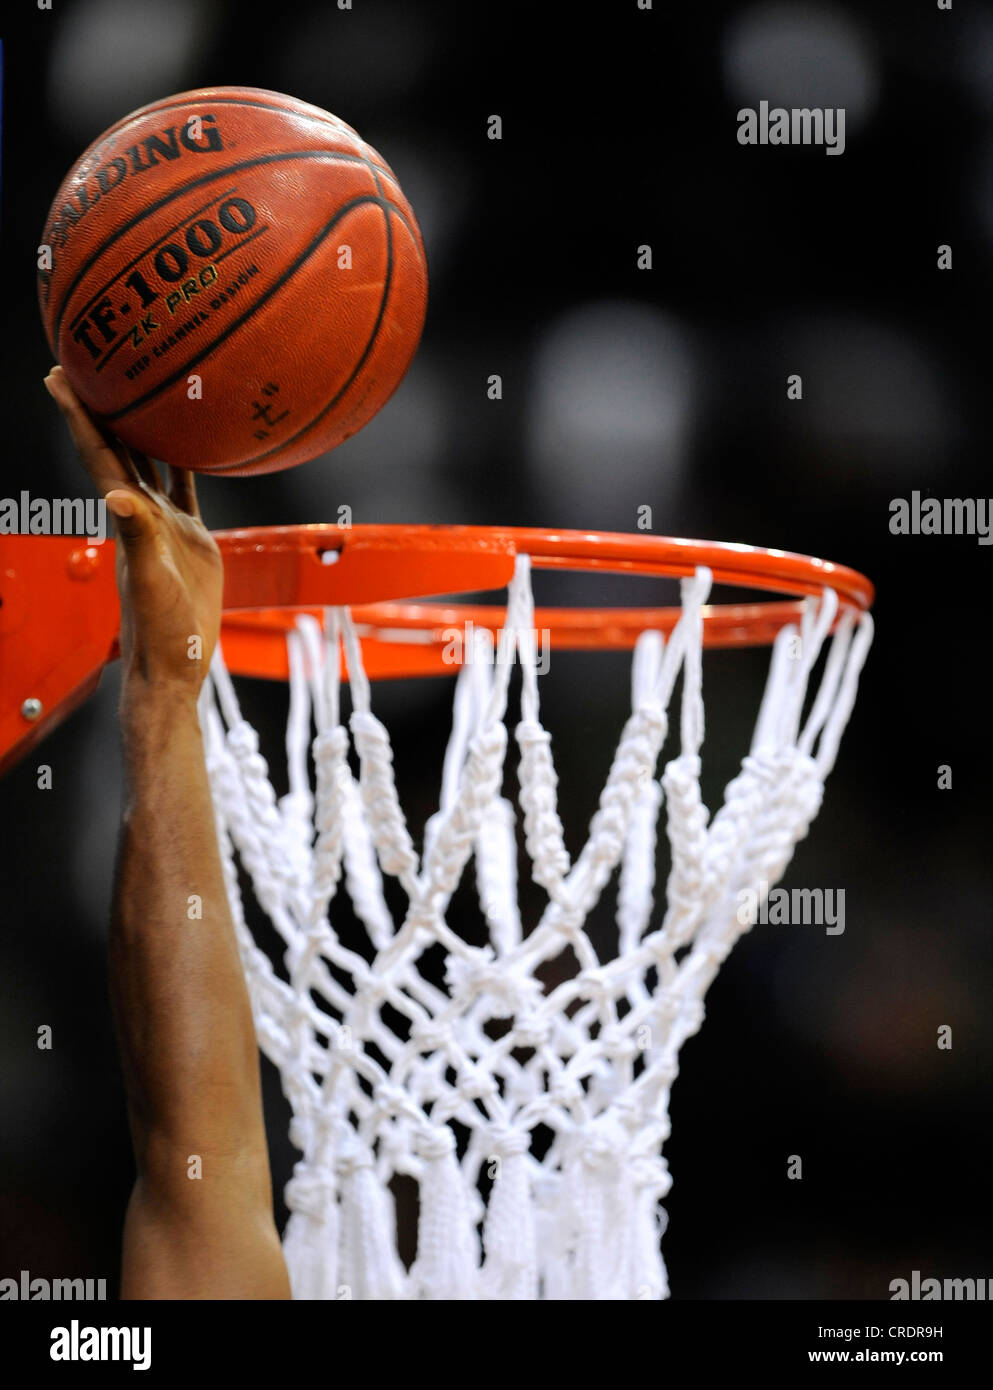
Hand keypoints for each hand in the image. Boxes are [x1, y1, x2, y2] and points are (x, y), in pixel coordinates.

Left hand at [44, 366, 223, 694]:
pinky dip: (187, 461)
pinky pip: (187, 487)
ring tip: (142, 385)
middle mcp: (140, 513)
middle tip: (93, 361)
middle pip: (117, 446)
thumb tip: (120, 499)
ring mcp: (165, 523)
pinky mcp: (191, 537)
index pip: (98, 455)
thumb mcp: (149, 581)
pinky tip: (194, 440)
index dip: (78, 415)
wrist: (178, 662)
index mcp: (126, 517)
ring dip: (141, 425)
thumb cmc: (159, 630)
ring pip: (150, 461)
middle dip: (102, 405)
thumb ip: (138, 540)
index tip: (60, 375)